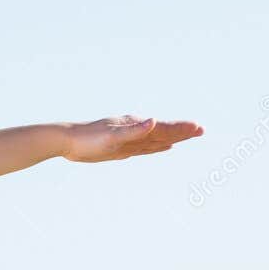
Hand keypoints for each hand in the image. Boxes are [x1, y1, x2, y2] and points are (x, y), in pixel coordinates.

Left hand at [62, 115, 202, 163]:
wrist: (67, 141)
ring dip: (174, 138)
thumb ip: (133, 131)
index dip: (181, 129)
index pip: (163, 128)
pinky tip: (165, 147)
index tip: (198, 128)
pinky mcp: (122, 148)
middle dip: (183, 131)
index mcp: (135, 126)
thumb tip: (153, 121)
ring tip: (190, 136)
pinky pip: (145, 147)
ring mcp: (129, 139)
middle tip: (202, 131)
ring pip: (157, 139)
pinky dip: (157, 147)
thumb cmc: (88, 139)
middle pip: (164, 132)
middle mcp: (135, 130)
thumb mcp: (111, 136)